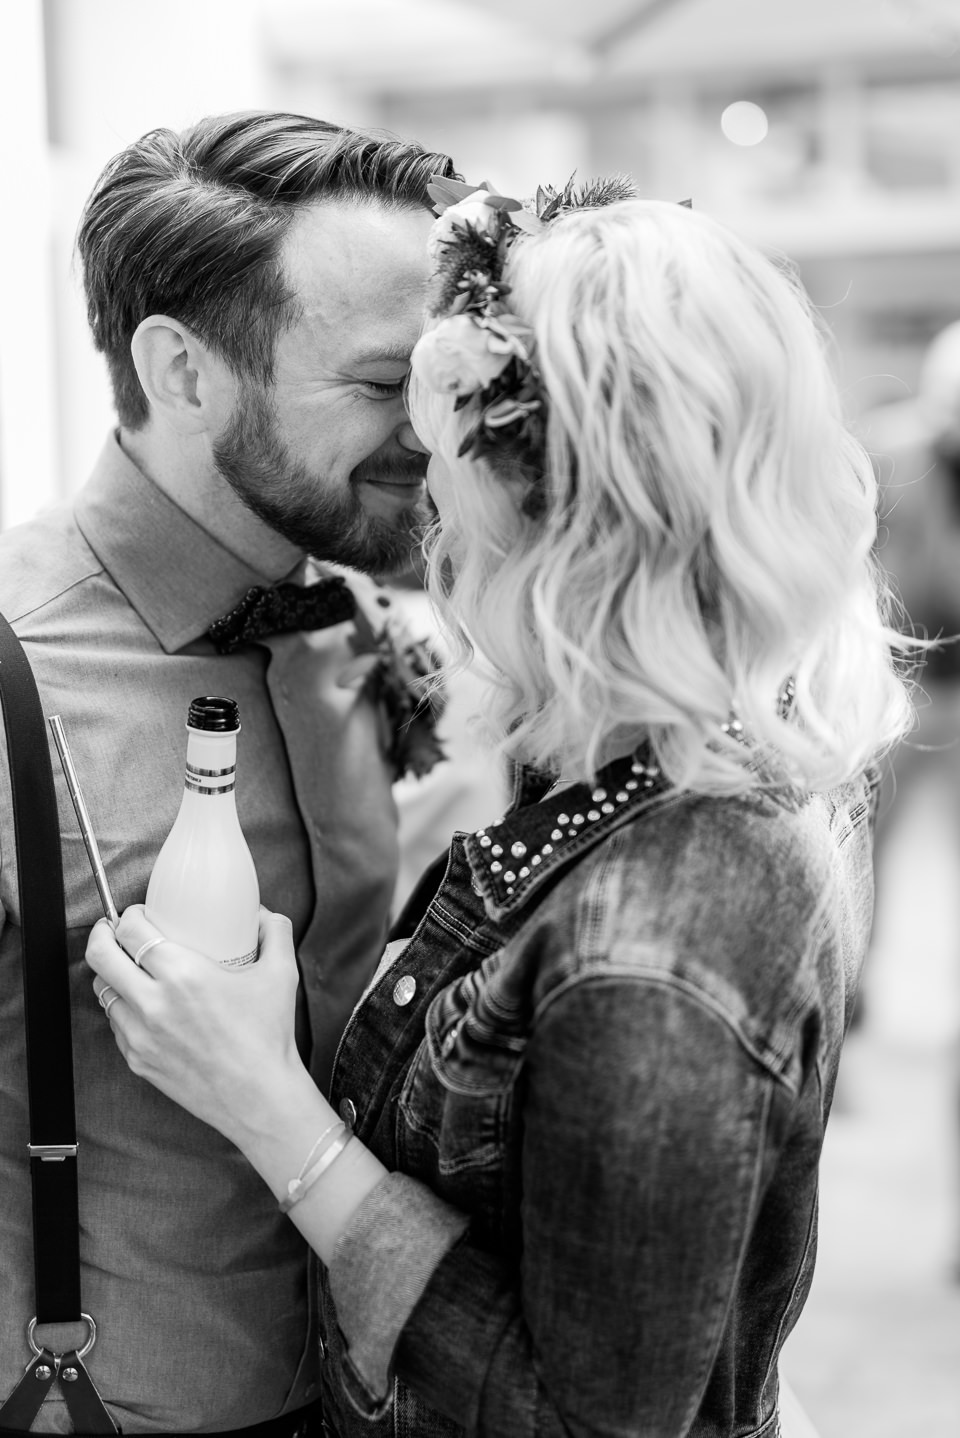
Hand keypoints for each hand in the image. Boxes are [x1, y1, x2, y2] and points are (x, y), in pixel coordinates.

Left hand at [85, 905, 304, 1145]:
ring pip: (102, 992)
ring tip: (127, 969)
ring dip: (111, 974)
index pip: (131, 931)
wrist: (259, 1097)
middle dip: (102, 936)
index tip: (139, 914)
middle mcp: (153, 1003)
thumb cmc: (269, 1038)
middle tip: (112, 931)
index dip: (128, 915)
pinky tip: (143, 1006)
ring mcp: (140, 1035)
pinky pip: (116, 1024)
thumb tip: (265, 916)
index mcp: (184, 974)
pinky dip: (124, 1009)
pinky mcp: (138, 1060)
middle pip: (100, 956)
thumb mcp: (282, 974)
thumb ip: (275, 933)